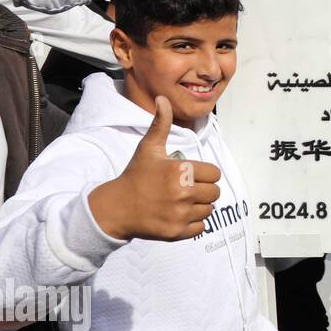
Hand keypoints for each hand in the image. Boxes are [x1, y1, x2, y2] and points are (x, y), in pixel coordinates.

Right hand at [87, 97, 221, 241]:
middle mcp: (183, 193)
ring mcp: (180, 214)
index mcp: (180, 171)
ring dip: (199, 207)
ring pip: (209, 210)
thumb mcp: (148, 149)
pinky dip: (192, 224)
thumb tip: (163, 98)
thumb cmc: (135, 176)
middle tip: (185, 189)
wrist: (115, 208)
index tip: (189, 175)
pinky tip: (177, 215)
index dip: (204, 174)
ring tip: (180, 202)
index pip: (214, 173)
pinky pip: (200, 227)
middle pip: (215, 192)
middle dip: (203, 190)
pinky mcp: (177, 232)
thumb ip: (161, 124)